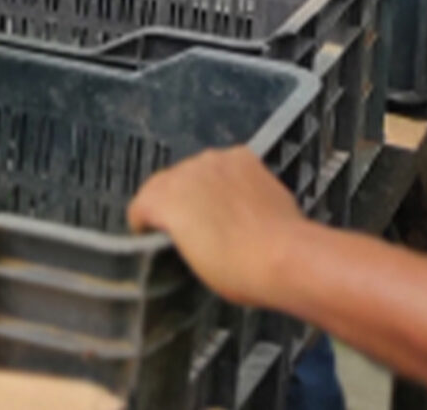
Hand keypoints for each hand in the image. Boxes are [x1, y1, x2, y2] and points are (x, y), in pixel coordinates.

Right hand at [127, 147, 306, 305]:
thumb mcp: (189, 262)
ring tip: (219, 218)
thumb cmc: (237, 268)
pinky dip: (227, 179)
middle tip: (190, 232)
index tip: (156, 239)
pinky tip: (238, 203)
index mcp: (163, 197)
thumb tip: (180, 230)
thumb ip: (175, 235)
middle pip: (167, 184)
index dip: (147, 226)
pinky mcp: (243, 157)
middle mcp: (186, 170)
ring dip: (201, 189)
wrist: (285, 257)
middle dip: (175, 204)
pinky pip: (225, 166)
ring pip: (197, 172)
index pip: (141, 205)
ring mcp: (217, 160)